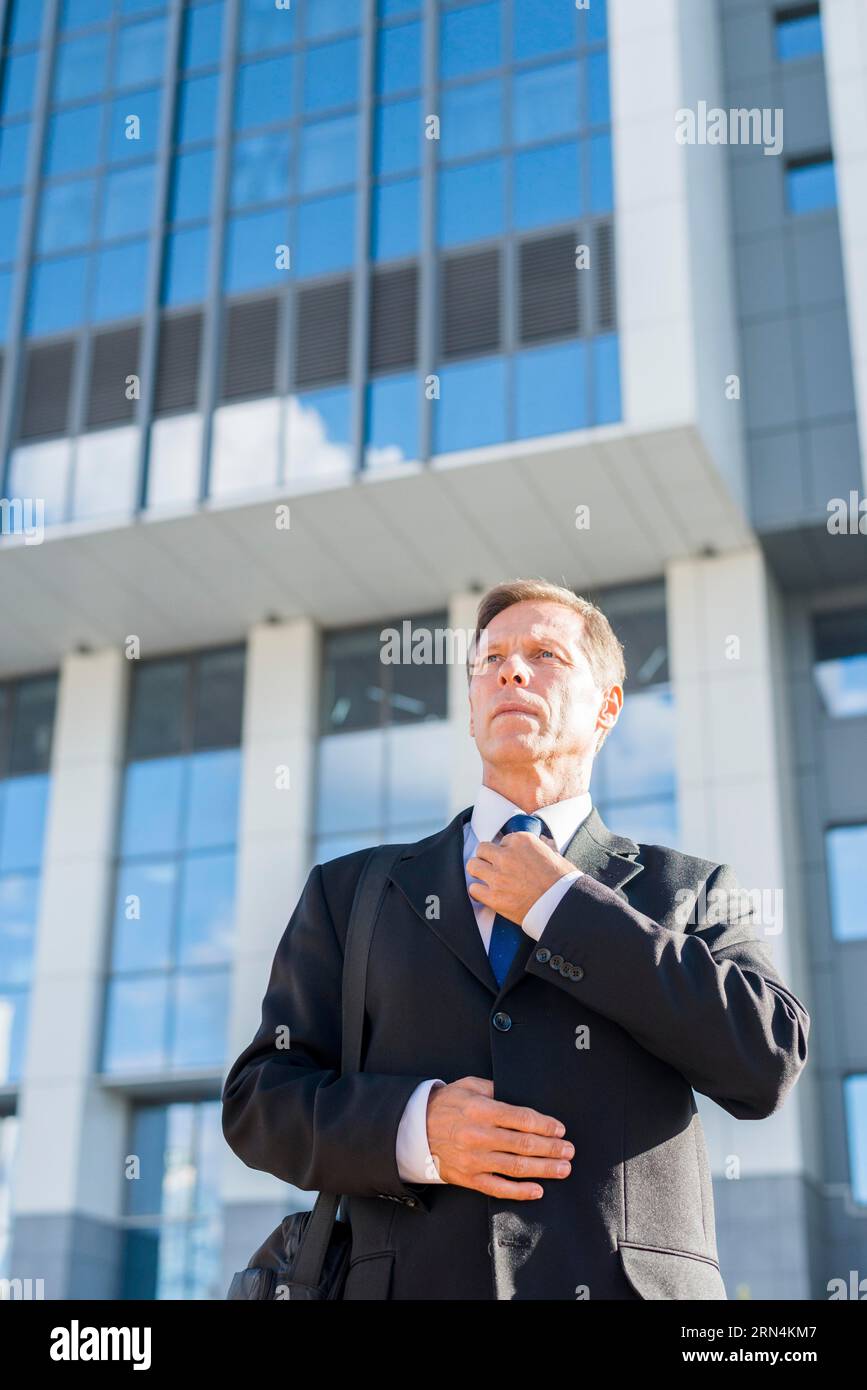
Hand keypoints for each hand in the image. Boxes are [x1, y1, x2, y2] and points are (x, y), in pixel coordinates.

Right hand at [425, 1076, 573, 1198]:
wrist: (416, 1128)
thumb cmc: (446, 1105)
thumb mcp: (469, 1085)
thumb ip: (495, 1089)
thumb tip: (521, 1095)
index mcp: (481, 1110)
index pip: (522, 1118)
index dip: (545, 1125)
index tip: (559, 1129)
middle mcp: (479, 1136)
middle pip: (524, 1144)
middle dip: (551, 1148)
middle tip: (568, 1150)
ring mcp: (475, 1160)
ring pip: (516, 1167)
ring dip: (544, 1169)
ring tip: (562, 1168)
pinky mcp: (470, 1178)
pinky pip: (499, 1187)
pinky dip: (520, 1191)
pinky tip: (537, 1190)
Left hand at [467, 831, 574, 923]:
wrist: (563, 905)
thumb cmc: (563, 881)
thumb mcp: (554, 854)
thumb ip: (539, 847)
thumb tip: (538, 845)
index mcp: (522, 841)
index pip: (503, 839)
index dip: (506, 850)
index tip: (511, 859)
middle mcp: (507, 855)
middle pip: (482, 849)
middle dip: (487, 857)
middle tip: (494, 866)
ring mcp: (498, 876)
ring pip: (473, 865)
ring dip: (479, 871)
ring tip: (486, 878)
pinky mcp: (494, 897)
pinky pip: (473, 889)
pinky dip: (478, 891)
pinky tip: (486, 893)